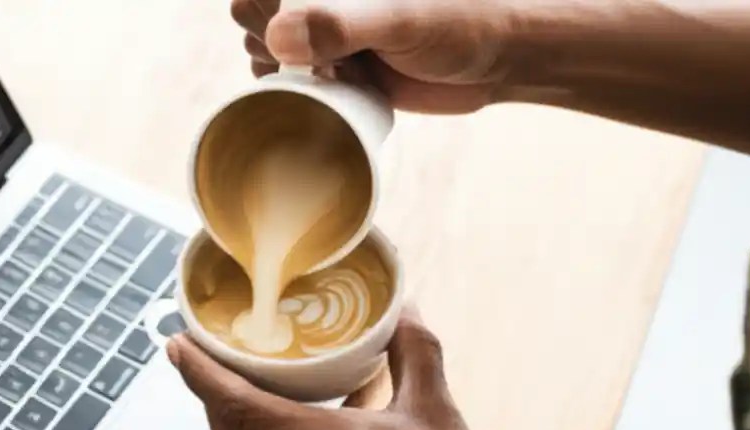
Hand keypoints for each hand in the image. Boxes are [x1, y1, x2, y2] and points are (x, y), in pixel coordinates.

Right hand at [231, 0, 531, 113]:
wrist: (499, 56)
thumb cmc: (459, 20)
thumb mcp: (398, 19)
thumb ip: (340, 24)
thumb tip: (277, 39)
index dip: (265, 13)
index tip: (301, 36)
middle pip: (250, 17)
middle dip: (274, 45)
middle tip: (326, 59)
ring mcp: (325, 32)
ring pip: (265, 52)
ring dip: (286, 74)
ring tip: (336, 74)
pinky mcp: (338, 67)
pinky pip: (292, 84)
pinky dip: (299, 96)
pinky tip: (332, 93)